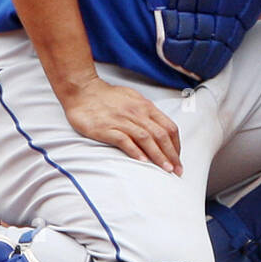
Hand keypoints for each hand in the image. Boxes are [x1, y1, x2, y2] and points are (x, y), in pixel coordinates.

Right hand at [61, 78, 183, 174]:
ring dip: (158, 155)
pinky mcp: (107, 128)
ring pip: (146, 139)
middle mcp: (137, 113)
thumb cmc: (108, 97)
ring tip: (165, 169)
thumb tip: (160, 127)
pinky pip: (124, 140)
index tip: (177, 159)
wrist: (83, 90)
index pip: (169, 127)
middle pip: (160, 135)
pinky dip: (135, 151)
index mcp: (146, 107)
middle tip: (177, 170)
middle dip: (171, 154)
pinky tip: (142, 161)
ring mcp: (122, 120)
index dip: (176, 145)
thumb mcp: (133, 99)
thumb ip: (147, 113)